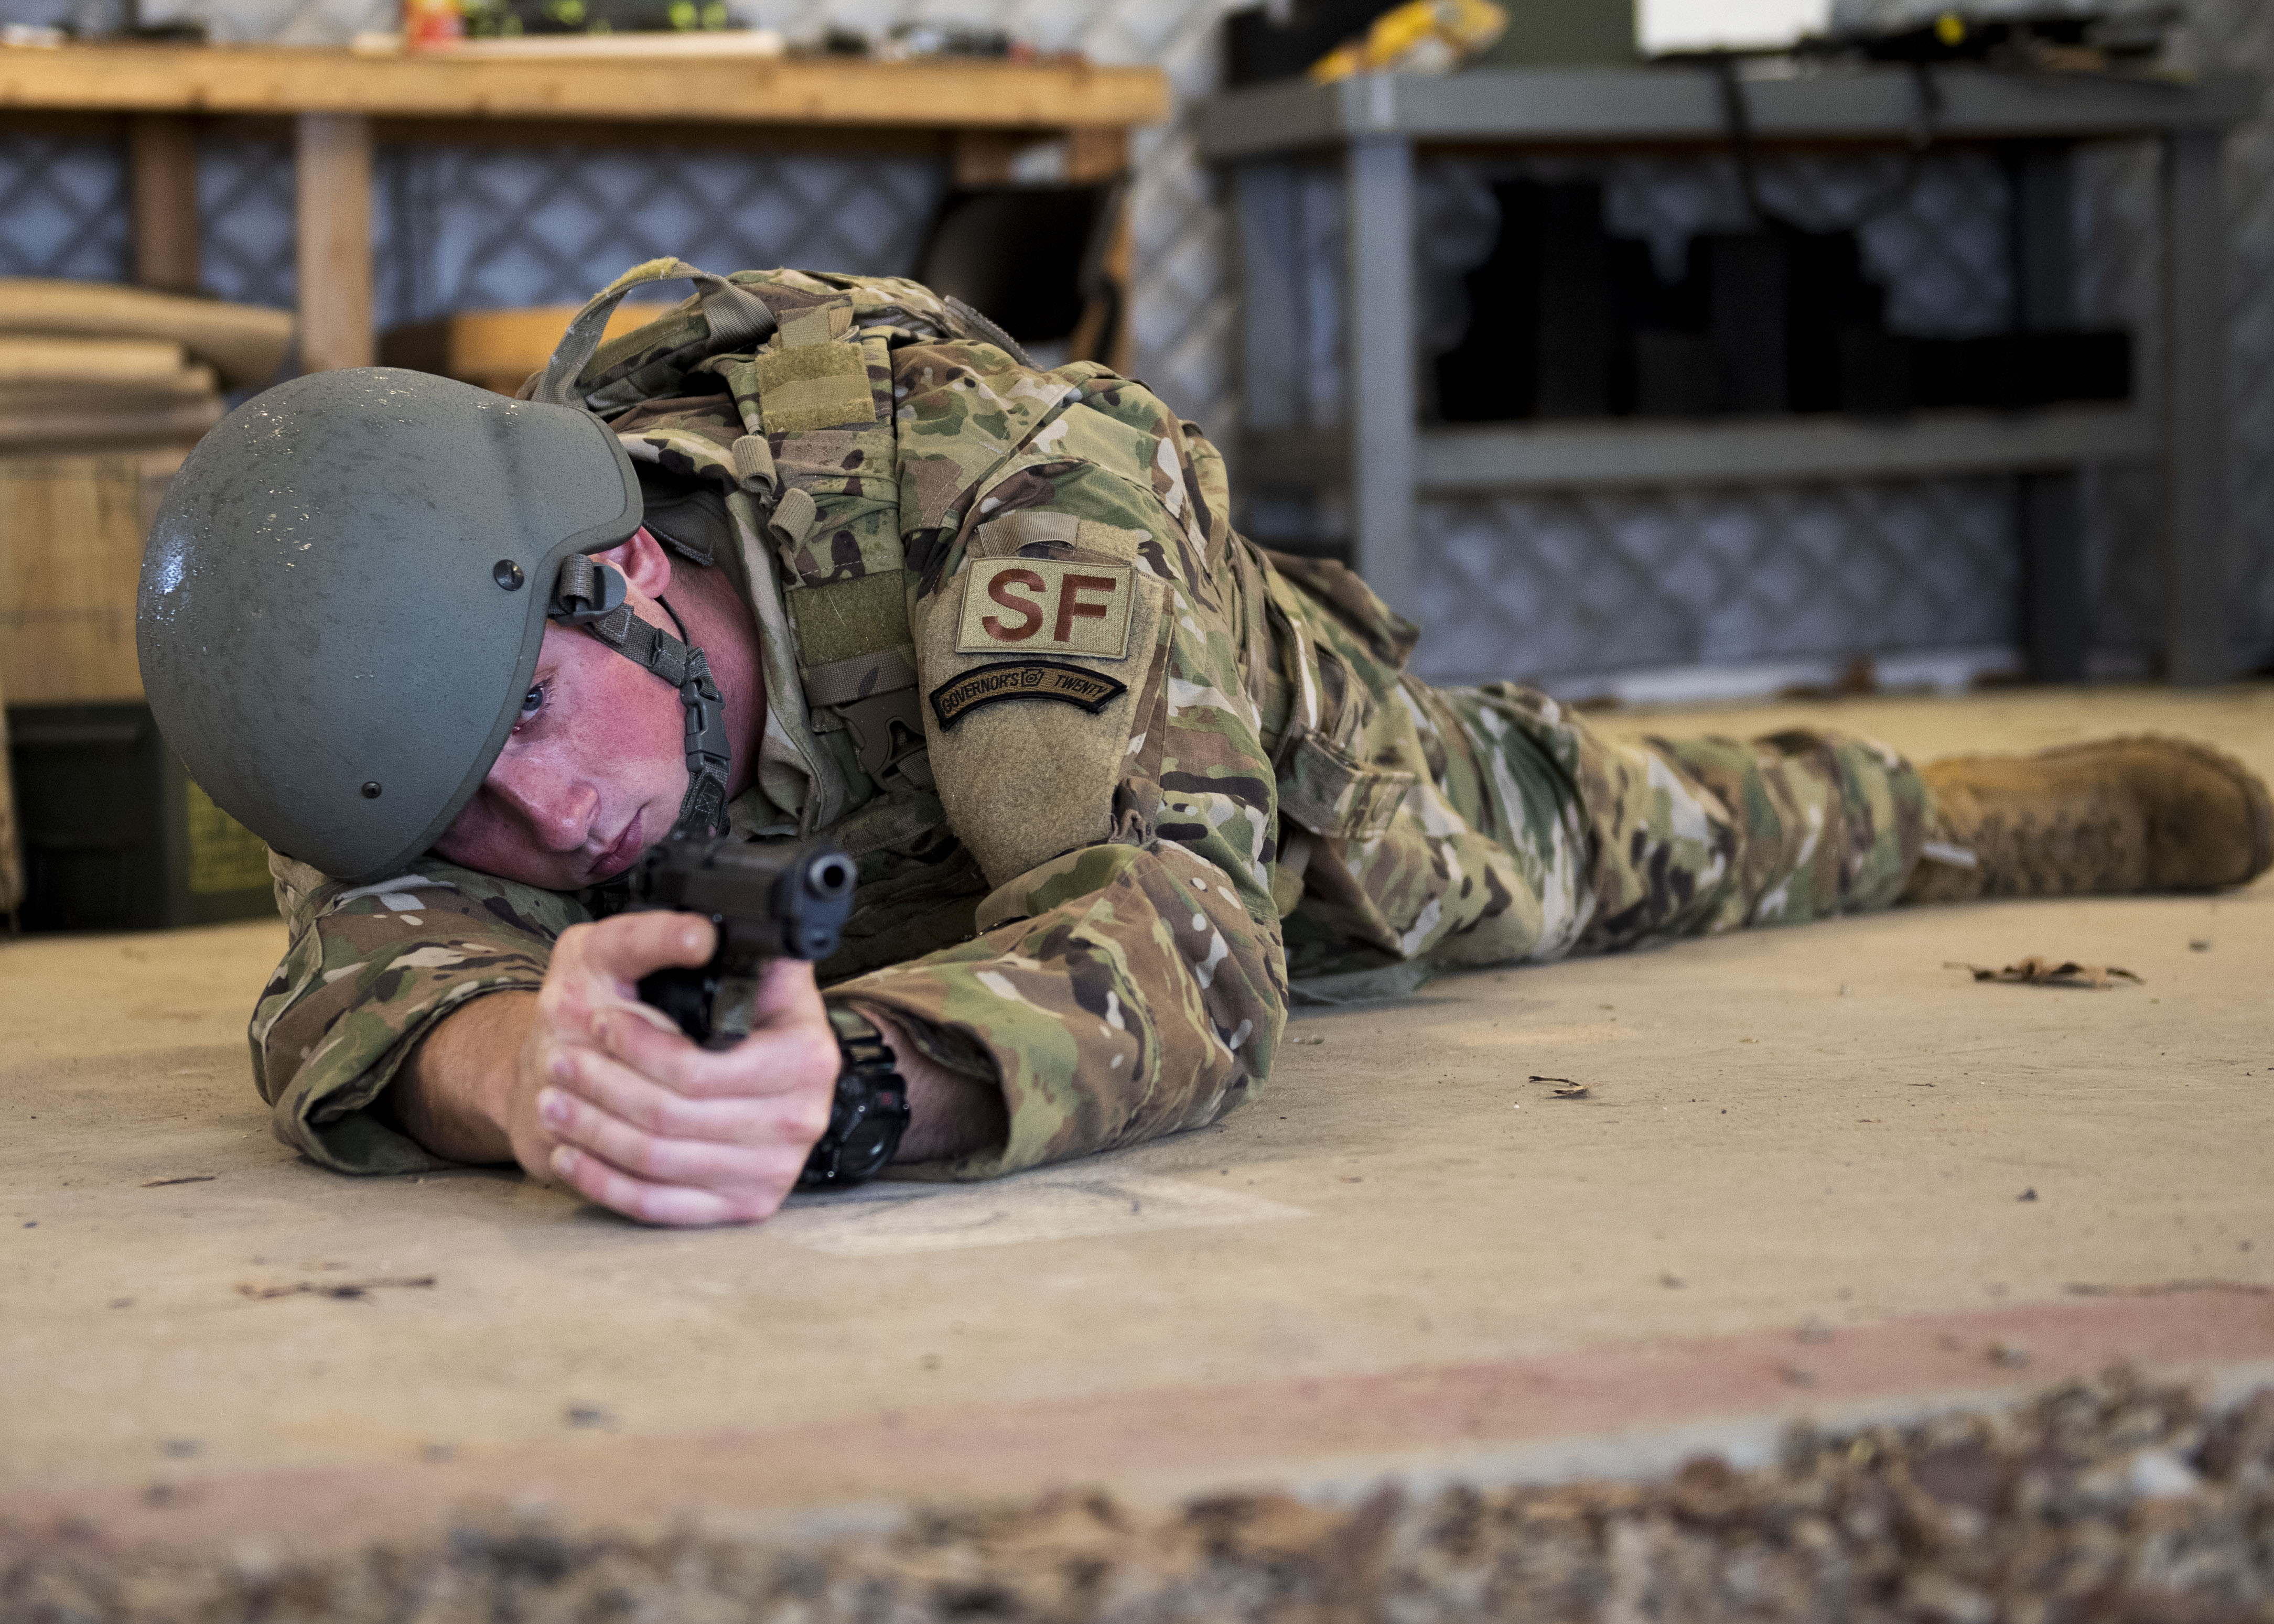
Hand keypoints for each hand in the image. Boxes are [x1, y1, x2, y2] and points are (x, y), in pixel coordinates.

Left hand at [511, 912, 840, 1225]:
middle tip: (561, 1061)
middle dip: (604, 1086)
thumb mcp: (682, 962)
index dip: (642, 1050)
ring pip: (660, 1160)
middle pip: (675, 1116)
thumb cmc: (684, 1014)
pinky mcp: (743, 1207)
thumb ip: (673, 936)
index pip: (703, 1071)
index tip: (600, 1023)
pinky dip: (603, 1180)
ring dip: (593, 1129)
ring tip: (553, 1098)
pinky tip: (570, 1153)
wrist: (691, 1081)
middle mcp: (801, 1115)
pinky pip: (660, 1205)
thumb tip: (699, 935)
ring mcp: (774, 1168)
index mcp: (806, 1054)